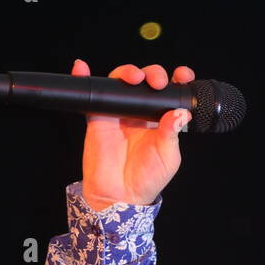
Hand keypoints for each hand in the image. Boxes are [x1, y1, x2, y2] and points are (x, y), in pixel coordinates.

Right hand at [71, 57, 194, 208]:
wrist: (120, 195)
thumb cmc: (147, 179)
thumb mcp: (167, 157)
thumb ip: (171, 133)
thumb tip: (180, 113)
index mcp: (161, 119)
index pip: (170, 92)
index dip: (177, 79)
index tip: (183, 75)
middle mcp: (141, 112)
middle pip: (146, 81)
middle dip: (153, 74)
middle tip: (156, 82)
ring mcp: (119, 112)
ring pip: (122, 82)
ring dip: (127, 72)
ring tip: (132, 77)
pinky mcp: (98, 116)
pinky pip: (93, 94)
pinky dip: (84, 77)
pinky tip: (81, 68)